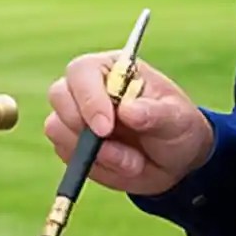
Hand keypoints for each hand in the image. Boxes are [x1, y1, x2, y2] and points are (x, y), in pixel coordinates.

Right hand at [45, 52, 213, 194]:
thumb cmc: (177, 128)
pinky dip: (95, 166)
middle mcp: (87, 88)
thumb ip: (155, 113)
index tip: (105, 128)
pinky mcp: (71, 144)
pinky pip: (67, 156)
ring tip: (132, 161)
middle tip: (109, 145)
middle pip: (59, 95)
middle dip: (79, 125)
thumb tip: (127, 111)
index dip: (88, 98)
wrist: (176, 163)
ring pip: (57, 129)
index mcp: (112, 68)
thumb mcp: (178, 118)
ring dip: (94, 153)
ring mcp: (75, 116)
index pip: (83, 71)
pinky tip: (122, 165)